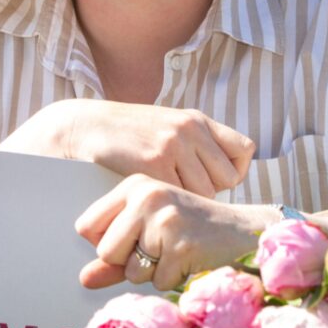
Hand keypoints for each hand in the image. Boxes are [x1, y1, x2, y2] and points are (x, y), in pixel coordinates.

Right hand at [1, 100, 255, 197]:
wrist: (84, 127)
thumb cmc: (126, 135)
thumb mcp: (167, 128)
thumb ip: (195, 144)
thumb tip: (225, 177)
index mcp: (197, 120)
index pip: (244, 151)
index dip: (233, 171)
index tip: (214, 180)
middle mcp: (190, 130)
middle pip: (228, 180)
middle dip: (210, 192)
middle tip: (185, 196)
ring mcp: (173, 147)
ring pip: (206, 194)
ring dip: (188, 203)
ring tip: (166, 201)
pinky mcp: (154, 166)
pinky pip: (179, 199)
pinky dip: (168, 207)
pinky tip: (153, 204)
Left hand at [74, 174, 277, 290]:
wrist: (244, 231)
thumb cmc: (193, 231)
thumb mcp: (150, 234)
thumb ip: (116, 256)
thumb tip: (83, 279)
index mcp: (134, 186)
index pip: (86, 226)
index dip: (105, 244)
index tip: (133, 240)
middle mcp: (146, 196)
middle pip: (105, 252)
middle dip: (130, 262)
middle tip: (162, 247)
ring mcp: (164, 218)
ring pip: (131, 271)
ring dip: (154, 273)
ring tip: (179, 250)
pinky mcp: (181, 243)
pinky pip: (159, 281)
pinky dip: (175, 278)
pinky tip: (192, 258)